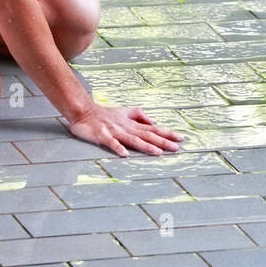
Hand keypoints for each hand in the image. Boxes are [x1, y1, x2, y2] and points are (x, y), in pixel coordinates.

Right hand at [68, 105, 185, 155]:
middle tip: (176, 148)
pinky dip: (118, 148)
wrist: (84, 111)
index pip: (153, 129)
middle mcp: (127, 128)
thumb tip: (154, 121)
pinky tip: (125, 154)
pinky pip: (111, 143)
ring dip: (146, 146)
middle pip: (147, 135)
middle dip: (162, 141)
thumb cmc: (105, 113)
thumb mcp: (125, 111)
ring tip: (158, 152)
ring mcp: (115, 132)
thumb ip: (140, 115)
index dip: (167, 134)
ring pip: (133, 140)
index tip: (181, 139)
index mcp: (133, 124)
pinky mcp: (102, 136)